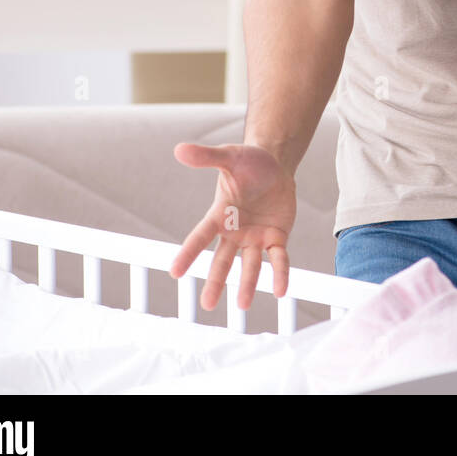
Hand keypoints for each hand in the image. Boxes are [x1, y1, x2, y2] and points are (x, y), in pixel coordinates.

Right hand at [169, 142, 296, 310]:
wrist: (274, 165)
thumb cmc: (248, 162)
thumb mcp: (229, 157)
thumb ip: (206, 157)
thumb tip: (179, 149)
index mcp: (220, 215)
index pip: (200, 236)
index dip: (188, 253)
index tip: (175, 272)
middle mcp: (234, 232)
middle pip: (222, 260)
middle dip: (216, 281)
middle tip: (207, 305)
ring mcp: (255, 237)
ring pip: (249, 265)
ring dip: (247, 285)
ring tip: (243, 306)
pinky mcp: (275, 238)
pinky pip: (278, 259)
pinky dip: (280, 274)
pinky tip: (281, 291)